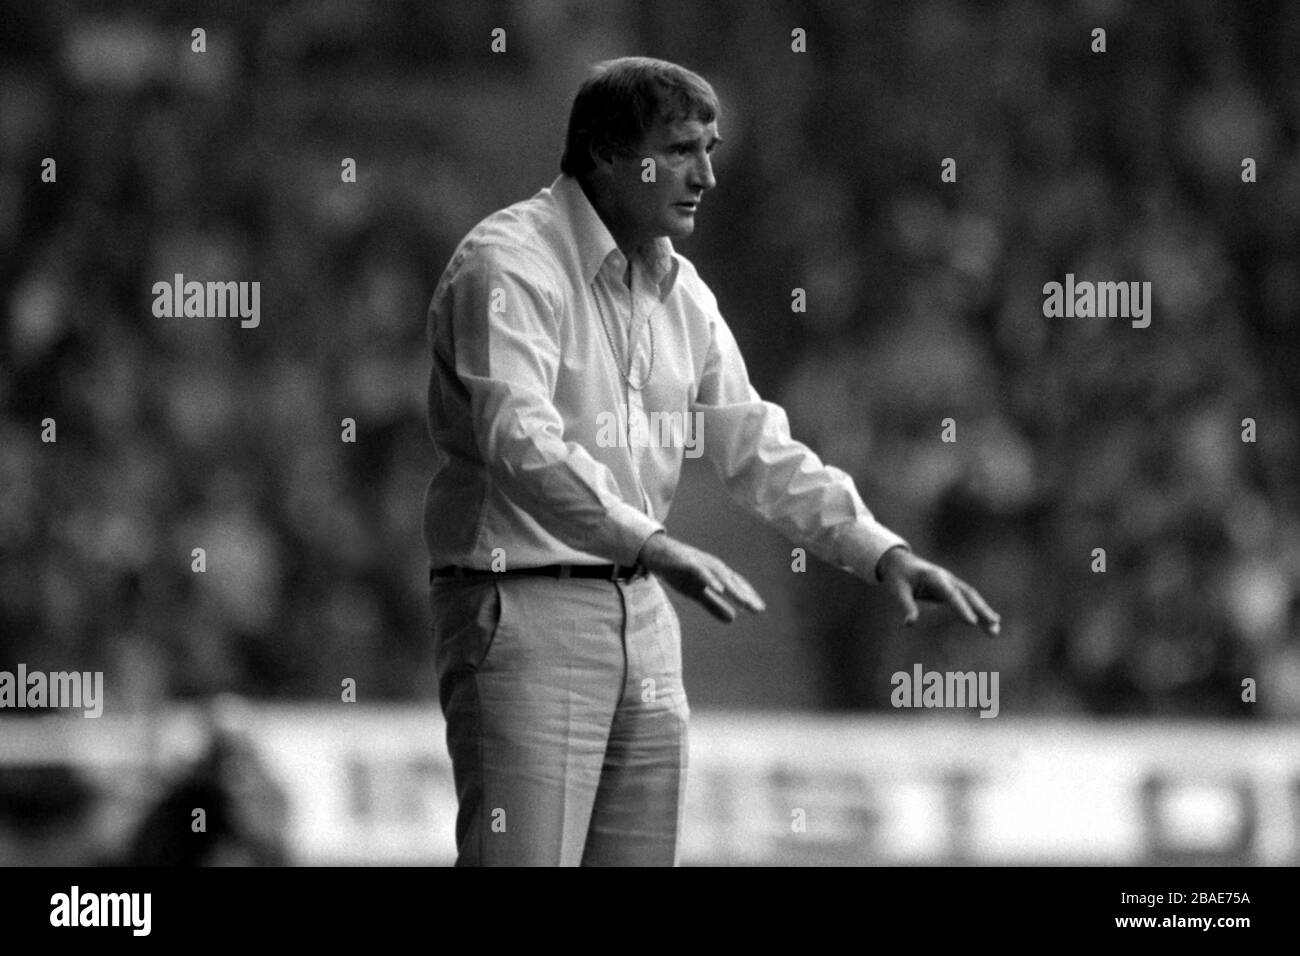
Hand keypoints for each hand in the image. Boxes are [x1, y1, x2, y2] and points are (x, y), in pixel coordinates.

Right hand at [637, 531, 765, 623]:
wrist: (656, 553)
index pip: (736, 585)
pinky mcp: (688, 562)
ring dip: (733, 589)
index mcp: (716, 573)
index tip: (758, 610)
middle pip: (733, 581)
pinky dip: (711, 580)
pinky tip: (720, 589)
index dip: (748, 596)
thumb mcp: (696, 592)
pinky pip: (701, 572)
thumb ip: (714, 604)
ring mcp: (701, 563)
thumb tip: (733, 619)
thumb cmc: (679, 571)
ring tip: (743, 602)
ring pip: (721, 577)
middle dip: (745, 595)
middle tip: (757, 609)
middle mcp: (713, 566)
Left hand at [876, 546, 1000, 636]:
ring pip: (972, 597)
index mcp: (934, 577)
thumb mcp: (898, 590)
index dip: (962, 608)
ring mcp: (951, 582)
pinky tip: (990, 623)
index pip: (950, 594)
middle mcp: (947, 578)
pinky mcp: (952, 589)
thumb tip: (910, 623)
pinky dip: (979, 611)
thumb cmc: (898, 577)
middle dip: (982, 610)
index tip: (973, 623)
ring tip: (996, 630)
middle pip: (968, 594)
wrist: (900, 562)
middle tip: (994, 625)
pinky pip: (968, 600)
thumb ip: (906, 605)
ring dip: (985, 612)